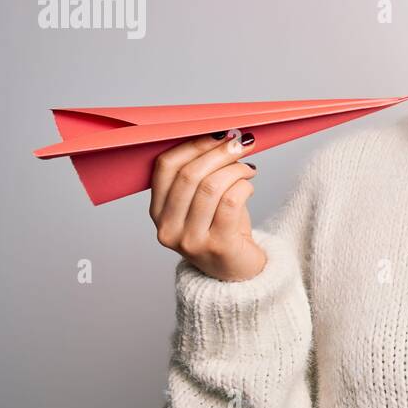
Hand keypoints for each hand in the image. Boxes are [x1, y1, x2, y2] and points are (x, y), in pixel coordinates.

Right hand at [150, 131, 265, 281]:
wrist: (238, 273)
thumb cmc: (222, 230)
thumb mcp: (203, 202)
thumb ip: (203, 173)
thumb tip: (222, 135)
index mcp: (158, 212)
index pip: (165, 167)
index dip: (192, 145)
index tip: (217, 133)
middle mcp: (168, 228)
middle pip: (189, 175)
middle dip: (218, 152)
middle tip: (240, 143)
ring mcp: (191, 240)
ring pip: (211, 187)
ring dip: (235, 169)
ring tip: (248, 167)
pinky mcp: (217, 247)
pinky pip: (231, 202)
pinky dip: (244, 186)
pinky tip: (249, 186)